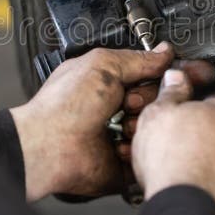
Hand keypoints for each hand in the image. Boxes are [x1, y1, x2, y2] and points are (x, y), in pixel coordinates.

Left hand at [10, 43, 173, 200]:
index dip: (157, 76)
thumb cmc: (64, 105)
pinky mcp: (124, 162)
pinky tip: (119, 145)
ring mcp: (120, 136)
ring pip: (155, 128)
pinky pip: (148, 155)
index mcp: (109, 83)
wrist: (51, 146)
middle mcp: (116, 108)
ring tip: (122, 126)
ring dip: (141, 125)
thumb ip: (138, 58)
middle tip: (127, 102)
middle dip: (146, 101)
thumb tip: (164, 52)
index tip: (159, 76)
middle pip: (157, 101)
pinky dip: (138, 149)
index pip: (150, 75)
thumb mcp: (104, 65)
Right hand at [131, 69, 214, 214]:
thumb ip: (171, 92)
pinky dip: (211, 190)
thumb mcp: (159, 113)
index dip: (193, 109)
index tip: (179, 117)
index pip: (214, 101)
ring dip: (208, 164)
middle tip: (176, 145)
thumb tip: (176, 77)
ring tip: (180, 172)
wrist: (184, 208)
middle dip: (202, 137)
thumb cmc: (172, 159)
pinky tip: (190, 191)